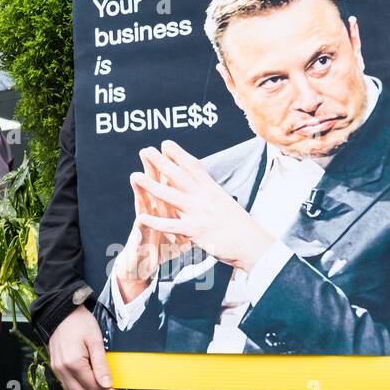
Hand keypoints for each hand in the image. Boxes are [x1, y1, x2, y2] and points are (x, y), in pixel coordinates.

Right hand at [48, 305, 120, 389]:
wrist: (61, 312)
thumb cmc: (79, 322)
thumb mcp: (95, 341)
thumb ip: (101, 365)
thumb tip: (108, 385)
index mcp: (73, 363)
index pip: (94, 387)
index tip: (118, 389)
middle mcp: (63, 369)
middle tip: (111, 387)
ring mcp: (57, 369)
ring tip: (100, 383)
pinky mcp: (55, 366)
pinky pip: (67, 384)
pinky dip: (79, 385)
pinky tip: (88, 377)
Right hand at [112, 149, 192, 302]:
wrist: (140, 267)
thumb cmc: (161, 245)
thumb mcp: (175, 226)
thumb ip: (180, 210)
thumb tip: (196, 194)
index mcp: (162, 208)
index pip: (165, 184)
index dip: (168, 168)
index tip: (170, 148)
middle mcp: (150, 213)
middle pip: (151, 189)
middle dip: (150, 171)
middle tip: (146, 152)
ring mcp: (143, 226)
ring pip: (141, 207)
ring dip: (138, 193)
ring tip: (134, 177)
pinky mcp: (139, 244)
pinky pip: (141, 237)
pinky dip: (142, 231)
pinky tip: (140, 220)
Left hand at [131, 140, 274, 271]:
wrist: (254, 246)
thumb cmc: (239, 226)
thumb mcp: (225, 202)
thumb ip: (209, 193)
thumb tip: (198, 182)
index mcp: (213, 190)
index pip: (194, 167)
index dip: (178, 154)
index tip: (165, 143)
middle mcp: (205, 198)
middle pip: (179, 176)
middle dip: (161, 162)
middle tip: (145, 150)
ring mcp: (200, 214)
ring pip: (172, 196)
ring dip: (152, 185)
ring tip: (135, 175)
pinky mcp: (196, 232)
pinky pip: (172, 226)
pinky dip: (156, 222)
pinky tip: (141, 217)